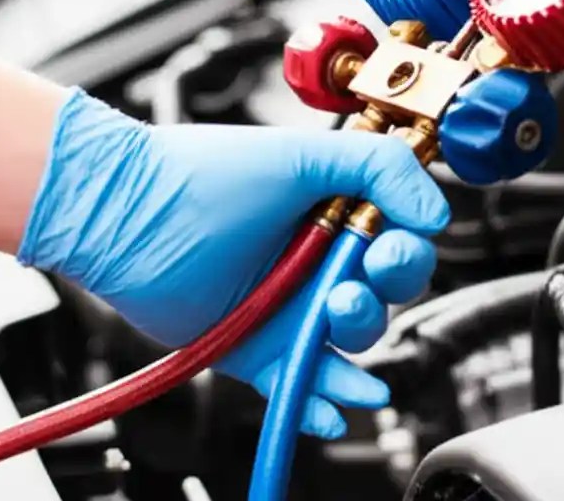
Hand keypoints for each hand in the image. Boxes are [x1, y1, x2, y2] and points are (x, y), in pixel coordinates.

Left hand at [18, 90, 448, 437]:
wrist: (126, 213)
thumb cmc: (206, 174)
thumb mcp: (304, 153)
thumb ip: (381, 168)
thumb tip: (437, 214)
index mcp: (336, 213)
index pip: (399, 243)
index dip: (405, 252)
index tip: (388, 247)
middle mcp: (319, 261)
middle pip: (383, 297)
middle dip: (379, 296)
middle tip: (347, 287)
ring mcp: (289, 307)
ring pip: (350, 342)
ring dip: (356, 341)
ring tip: (332, 320)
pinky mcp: (257, 348)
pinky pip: (302, 383)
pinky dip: (324, 402)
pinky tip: (335, 409)